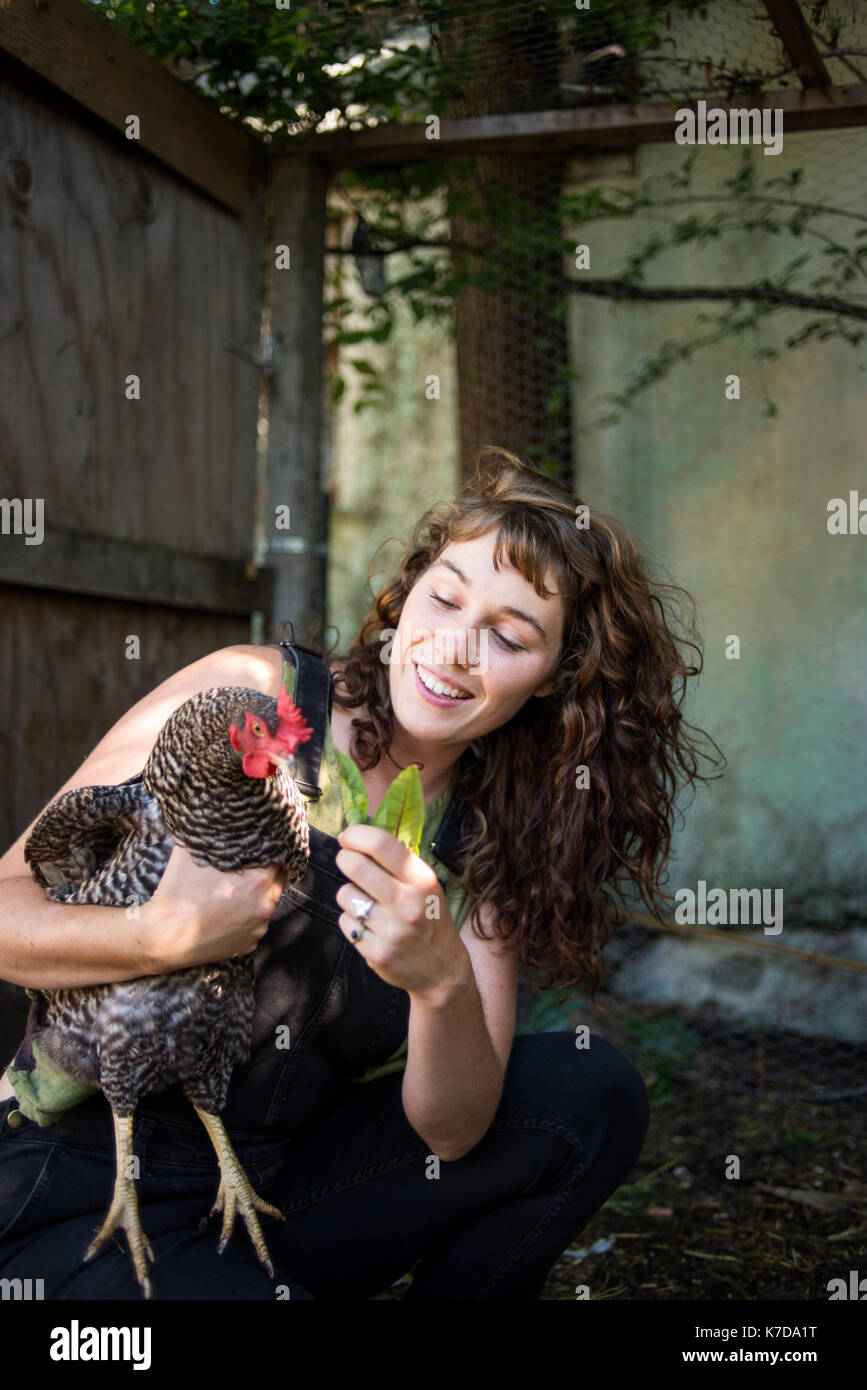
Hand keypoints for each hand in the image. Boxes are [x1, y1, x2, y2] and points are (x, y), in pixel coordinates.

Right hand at [141, 845, 288, 971]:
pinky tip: (227, 913)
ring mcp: (258, 929)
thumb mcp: (192, 854)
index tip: (261, 847)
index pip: (280, 858)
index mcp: (258, 882)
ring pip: (267, 905)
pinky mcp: (248, 946)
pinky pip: (254, 926)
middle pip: (278, 882)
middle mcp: (265, 906)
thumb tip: (218, 820)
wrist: (162, 937)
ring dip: (257, 896)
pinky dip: (246, 919)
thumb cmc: (177, 893)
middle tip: (251, 867)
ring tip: (234, 891)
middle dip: (268, 873)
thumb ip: (213, 837)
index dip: (271, 850)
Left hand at [334, 824, 470, 1001]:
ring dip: (349, 895)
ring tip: (367, 903)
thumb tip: (359, 835)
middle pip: (354, 865)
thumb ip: (398, 862)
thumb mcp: (426, 885)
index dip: (355, 835)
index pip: (380, 843)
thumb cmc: (429, 917)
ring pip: (344, 894)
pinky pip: (345, 922)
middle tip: (348, 861)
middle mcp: (407, 903)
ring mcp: (391, 930)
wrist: (442, 970)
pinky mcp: (375, 952)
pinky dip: (352, 921)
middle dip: (344, 858)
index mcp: (421, 880)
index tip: (347, 837)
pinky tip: (369, 926)